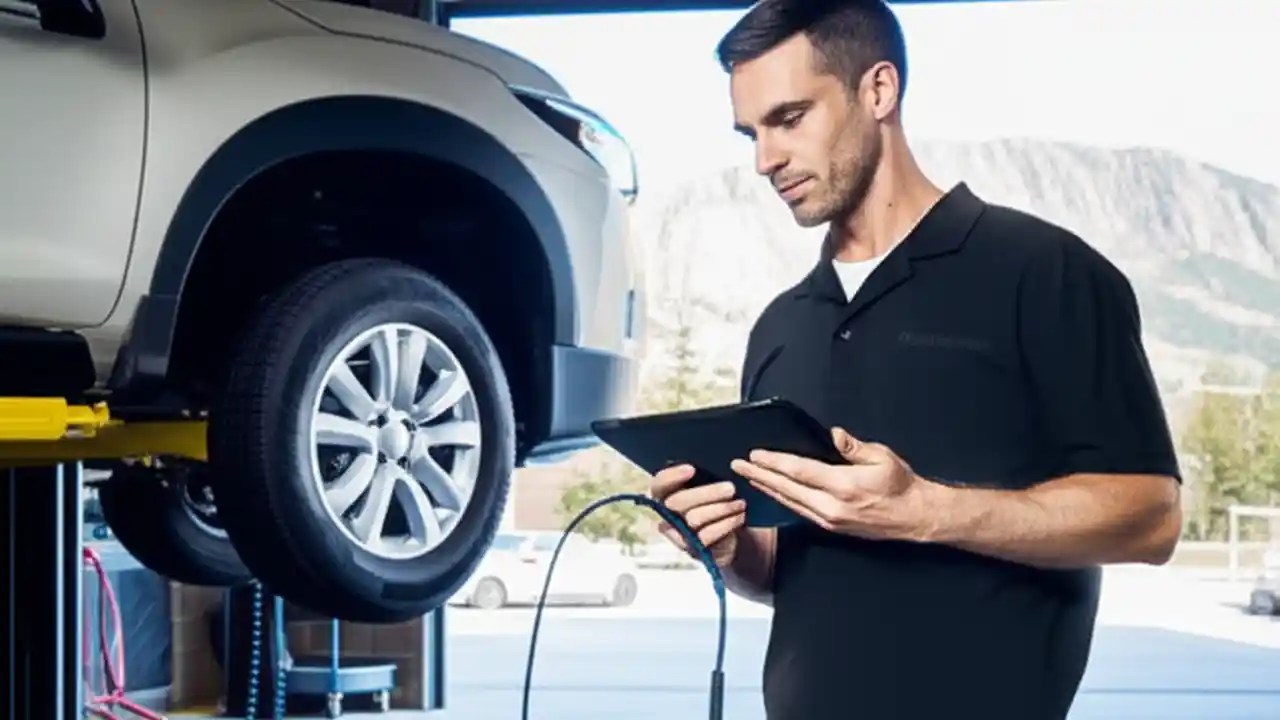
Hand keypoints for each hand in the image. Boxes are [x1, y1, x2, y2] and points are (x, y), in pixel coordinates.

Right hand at [649, 464, 746, 567]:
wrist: (731, 531)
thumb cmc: (717, 500)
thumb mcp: (710, 484)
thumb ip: (705, 475)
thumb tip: (716, 461)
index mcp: (665, 494)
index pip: (659, 484)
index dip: (672, 476)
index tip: (691, 469)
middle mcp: (667, 515)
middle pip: (677, 502)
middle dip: (706, 493)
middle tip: (731, 488)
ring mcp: (678, 534)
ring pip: (693, 519)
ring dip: (720, 509)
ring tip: (740, 503)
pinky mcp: (692, 550)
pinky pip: (706, 537)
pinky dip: (725, 525)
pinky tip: (739, 517)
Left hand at [731, 427, 934, 541]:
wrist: (915, 517)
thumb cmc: (901, 486)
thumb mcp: (882, 457)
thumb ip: (854, 447)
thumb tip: (834, 434)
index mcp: (843, 486)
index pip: (798, 471)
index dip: (774, 462)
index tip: (754, 455)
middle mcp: (832, 506)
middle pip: (786, 489)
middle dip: (759, 475)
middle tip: (738, 464)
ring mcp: (830, 519)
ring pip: (790, 502)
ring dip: (767, 488)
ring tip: (749, 476)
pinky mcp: (831, 527)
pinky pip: (800, 511)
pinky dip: (783, 500)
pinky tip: (773, 492)